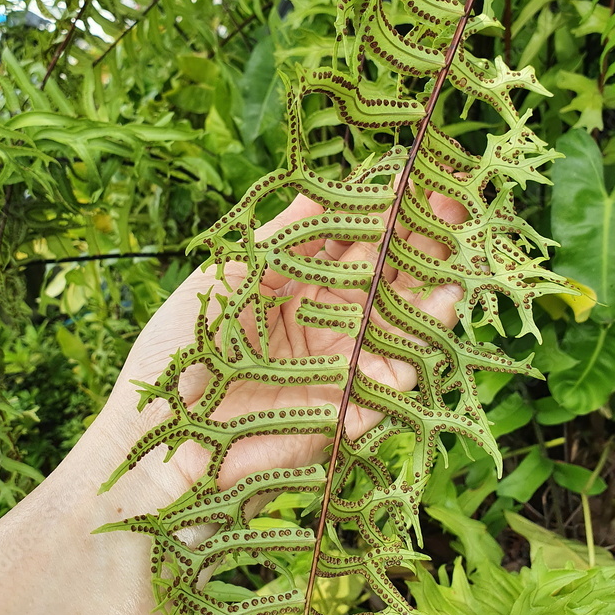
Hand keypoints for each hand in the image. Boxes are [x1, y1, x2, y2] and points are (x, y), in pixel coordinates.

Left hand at [97, 190, 465, 500]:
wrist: (155, 438)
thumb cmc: (177, 349)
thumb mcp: (227, 276)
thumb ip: (282, 235)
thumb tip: (324, 182)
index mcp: (293, 287)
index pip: (350, 242)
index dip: (383, 211)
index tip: (416, 176)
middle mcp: (324, 322)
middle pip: (384, 276)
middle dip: (419, 239)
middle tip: (454, 200)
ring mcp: (340, 364)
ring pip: (400, 318)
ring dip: (433, 280)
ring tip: (459, 240)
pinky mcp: (351, 409)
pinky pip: (397, 371)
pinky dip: (424, 337)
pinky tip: (444, 297)